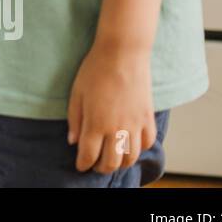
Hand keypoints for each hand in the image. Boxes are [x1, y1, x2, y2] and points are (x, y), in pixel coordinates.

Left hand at [67, 41, 156, 174]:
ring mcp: (135, 124)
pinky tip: (130, 144)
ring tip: (112, 157)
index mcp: (96, 123)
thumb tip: (73, 142)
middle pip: (111, 162)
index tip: (80, 166)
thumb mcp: (76, 93)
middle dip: (101, 168)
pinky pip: (148, 143)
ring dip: (121, 162)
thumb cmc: (95, 69)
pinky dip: (139, 149)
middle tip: (95, 164)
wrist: (123, 53)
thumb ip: (75, 120)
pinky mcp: (148, 117)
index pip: (89, 155)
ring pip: (131, 158)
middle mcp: (117, 128)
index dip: (83, 164)